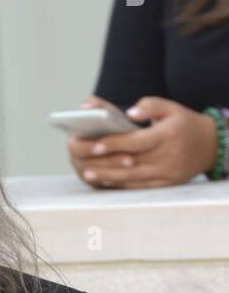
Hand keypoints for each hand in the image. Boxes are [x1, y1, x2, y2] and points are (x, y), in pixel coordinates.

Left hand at [68, 94, 218, 188]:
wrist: (210, 146)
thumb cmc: (184, 124)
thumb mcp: (172, 107)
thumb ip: (150, 105)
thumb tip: (129, 112)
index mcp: (167, 135)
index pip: (136, 142)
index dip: (114, 144)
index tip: (94, 144)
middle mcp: (167, 156)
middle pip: (130, 162)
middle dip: (104, 163)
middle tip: (82, 162)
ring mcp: (166, 173)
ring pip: (132, 178)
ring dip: (108, 177)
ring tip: (87, 173)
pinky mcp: (166, 184)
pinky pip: (139, 187)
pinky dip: (120, 185)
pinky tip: (105, 181)